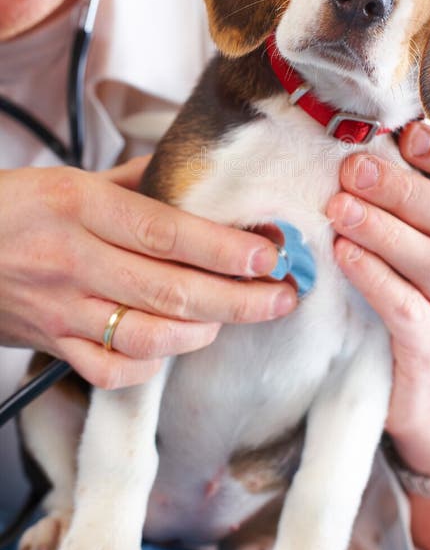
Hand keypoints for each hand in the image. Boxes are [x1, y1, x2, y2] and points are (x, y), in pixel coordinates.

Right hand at [0, 157, 295, 388]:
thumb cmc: (12, 207)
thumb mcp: (69, 177)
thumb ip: (136, 182)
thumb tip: (199, 182)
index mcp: (80, 205)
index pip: (165, 232)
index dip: (225, 248)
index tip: (271, 254)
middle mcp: (71, 259)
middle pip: (169, 289)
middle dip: (238, 298)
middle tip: (282, 297)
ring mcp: (59, 309)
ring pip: (146, 336)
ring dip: (202, 332)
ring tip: (233, 316)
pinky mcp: (50, 345)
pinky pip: (110, 371)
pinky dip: (152, 367)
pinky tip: (175, 346)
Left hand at [326, 122, 429, 476]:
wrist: (422, 386)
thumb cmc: (411, 295)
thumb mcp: (415, 245)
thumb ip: (400, 204)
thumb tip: (354, 147)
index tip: (409, 135)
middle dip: (401, 189)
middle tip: (353, 169)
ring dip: (383, 229)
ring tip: (338, 209)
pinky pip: (405, 307)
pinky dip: (373, 276)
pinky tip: (342, 255)